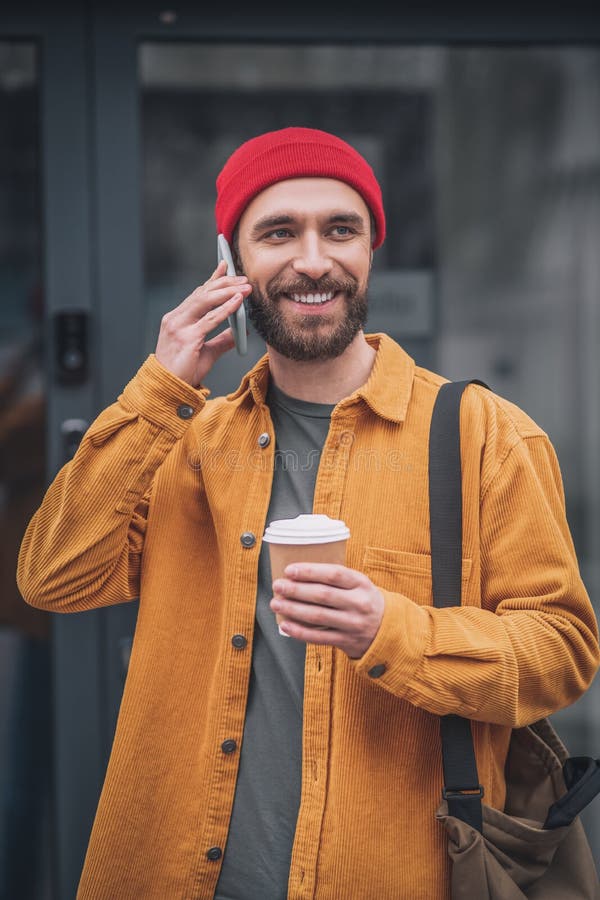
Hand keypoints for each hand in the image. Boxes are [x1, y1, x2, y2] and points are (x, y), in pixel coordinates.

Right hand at [155, 259, 252, 386]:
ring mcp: (179, 327)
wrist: (168, 389)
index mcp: (177, 319)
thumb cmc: (183, 372)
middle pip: (202, 293)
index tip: (225, 266)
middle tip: (243, 278)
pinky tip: (238, 302)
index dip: (212, 278)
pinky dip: (225, 309)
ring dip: (227, 291)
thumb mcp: (206, 352)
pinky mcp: (187, 338)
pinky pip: (210, 320)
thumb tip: (240, 332)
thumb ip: (221, 340)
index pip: (197, 293)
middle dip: (224, 282)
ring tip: (245, 287)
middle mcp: (176, 319)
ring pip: (205, 301)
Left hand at [270, 563, 384, 658]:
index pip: (333, 574)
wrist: (387, 629)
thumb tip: (298, 573)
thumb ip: (336, 578)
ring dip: (292, 609)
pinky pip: (318, 637)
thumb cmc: (364, 600)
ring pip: (317, 616)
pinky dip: (299, 631)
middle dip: (295, 590)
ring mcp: (353, 624)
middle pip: (322, 595)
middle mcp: (358, 603)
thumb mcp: (359, 584)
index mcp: (361, 583)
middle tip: (278, 586)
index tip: (289, 570)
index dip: (309, 571)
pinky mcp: (346, 641)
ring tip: (276, 603)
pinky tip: (285, 625)